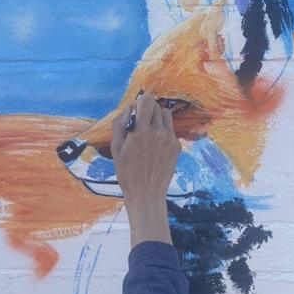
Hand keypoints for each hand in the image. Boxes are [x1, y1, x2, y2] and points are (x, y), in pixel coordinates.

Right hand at [111, 91, 179, 246]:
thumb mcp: (116, 147)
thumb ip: (120, 123)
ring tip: (149, 132)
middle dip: (147, 111)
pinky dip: (163, 132)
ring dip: (157, 118)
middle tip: (140, 124)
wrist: (146, 193)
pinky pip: (170, 129)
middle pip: (156, 106)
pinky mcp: (177, 146)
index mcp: (141, 131)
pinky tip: (156, 146)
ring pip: (166, 115)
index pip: (147, 100)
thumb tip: (129, 109)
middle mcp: (158, 132)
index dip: (140, 102)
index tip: (136, 111)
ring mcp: (170, 139)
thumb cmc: (126, 172)